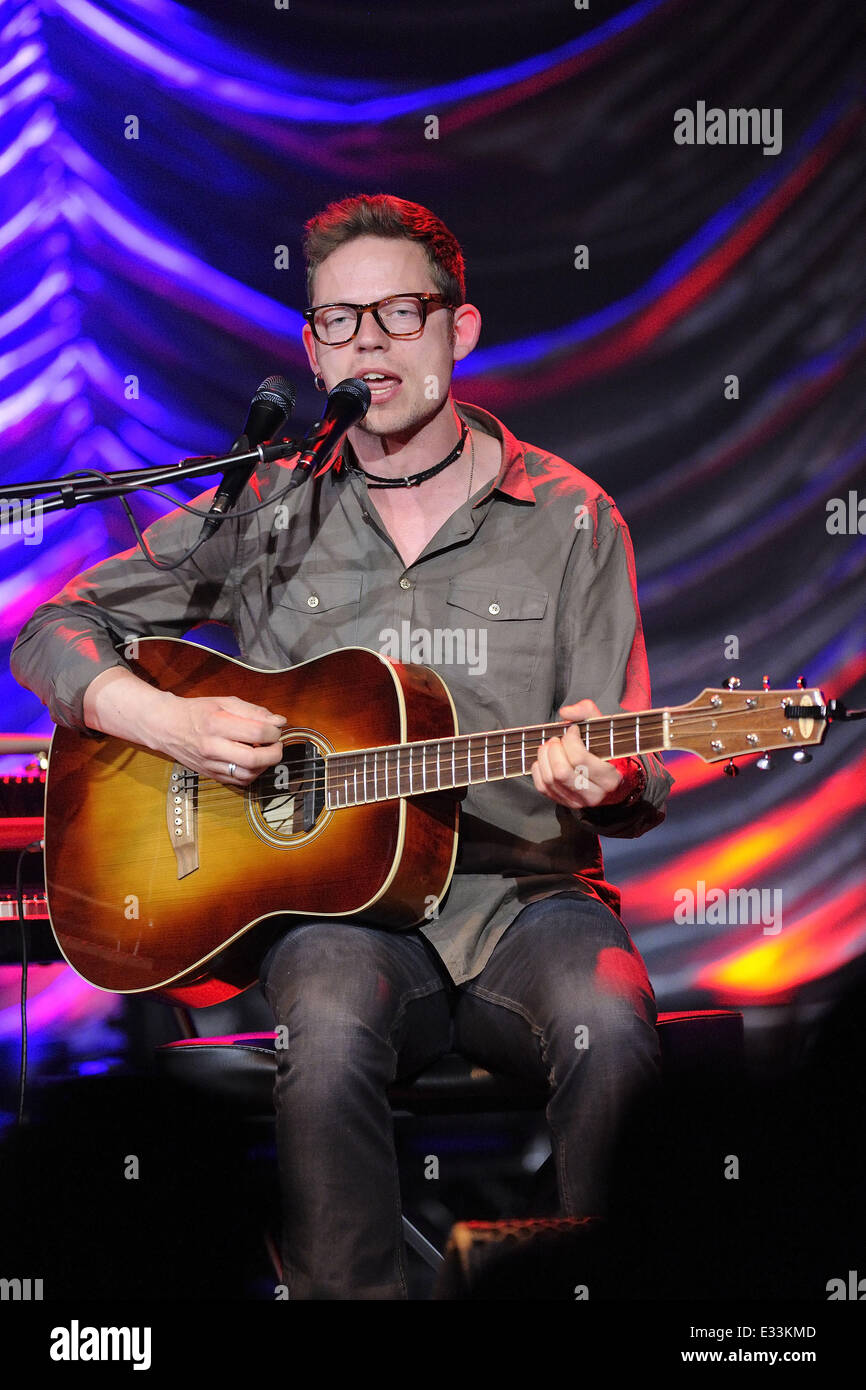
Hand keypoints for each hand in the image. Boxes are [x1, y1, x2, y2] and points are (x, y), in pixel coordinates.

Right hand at [83, 668, 285, 785]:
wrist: (165, 726)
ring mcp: (210, 764)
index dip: (274, 731)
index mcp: (217, 724)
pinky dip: (252, 774)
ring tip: (266, 753)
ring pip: (247, 775)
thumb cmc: (196, 711)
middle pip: (254, 759)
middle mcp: (213, 747)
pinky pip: (238, 781)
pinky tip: (253, 763)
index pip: (257, 732)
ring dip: (264, 766)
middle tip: (277, 745)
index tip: (276, 727)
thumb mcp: (224, 702)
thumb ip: (253, 711)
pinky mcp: (210, 775)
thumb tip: (279, 721)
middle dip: (274, 753)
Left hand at [531, 698, 636, 810]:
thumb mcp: (606, 730)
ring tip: (550, 747)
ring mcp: (577, 801)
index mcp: (609, 778)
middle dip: (553, 750)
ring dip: (544, 758)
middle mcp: (593, 794)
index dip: (570, 740)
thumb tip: (565, 713)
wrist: (616, 784)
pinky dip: (538, 770)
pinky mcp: (564, 802)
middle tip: (557, 740)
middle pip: (561, 772)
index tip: (572, 731)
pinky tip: (545, 760)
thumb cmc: (610, 754)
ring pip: (549, 780)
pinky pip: (542, 787)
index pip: (579, 759)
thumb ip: (588, 713)